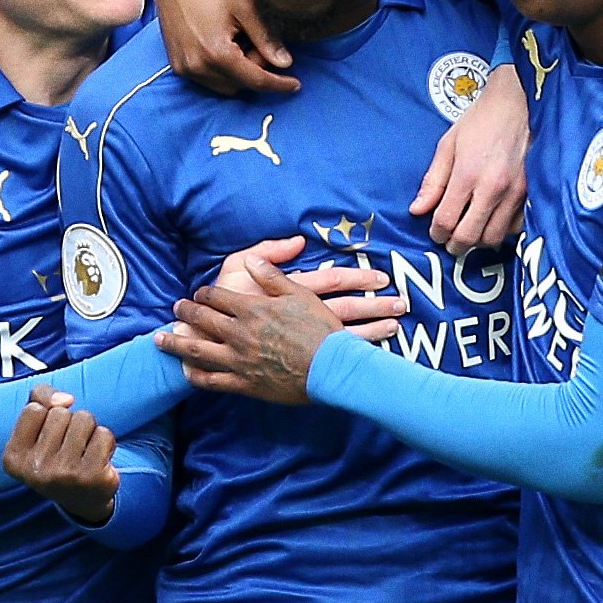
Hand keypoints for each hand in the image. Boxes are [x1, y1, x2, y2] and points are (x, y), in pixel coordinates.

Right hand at [1, 385, 119, 522]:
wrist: (84, 499)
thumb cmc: (57, 454)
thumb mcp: (37, 425)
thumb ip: (40, 397)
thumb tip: (66, 399)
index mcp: (13, 458)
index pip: (34, 409)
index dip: (47, 416)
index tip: (48, 440)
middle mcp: (35, 470)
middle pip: (60, 413)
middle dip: (69, 423)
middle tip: (69, 448)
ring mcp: (64, 475)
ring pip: (84, 419)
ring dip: (88, 430)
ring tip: (83, 452)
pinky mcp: (93, 476)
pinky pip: (104, 434)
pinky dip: (106, 441)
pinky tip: (99, 460)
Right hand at [152, 0, 299, 95]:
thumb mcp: (245, 7)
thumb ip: (266, 38)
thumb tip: (285, 63)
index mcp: (217, 53)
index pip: (256, 80)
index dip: (279, 84)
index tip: (295, 85)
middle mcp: (198, 67)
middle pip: (240, 85)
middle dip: (255, 71)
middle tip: (257, 44)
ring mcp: (185, 69)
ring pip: (225, 87)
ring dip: (239, 73)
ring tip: (239, 43)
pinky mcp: (178, 66)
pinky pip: (208, 81)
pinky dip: (222, 72)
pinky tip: (224, 48)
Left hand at [158, 263, 341, 403]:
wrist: (332, 369)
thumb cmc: (320, 330)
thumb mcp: (300, 295)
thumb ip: (273, 276)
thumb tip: (253, 262)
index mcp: (252, 309)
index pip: (216, 296)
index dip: (204, 293)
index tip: (199, 293)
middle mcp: (239, 334)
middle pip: (201, 319)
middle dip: (185, 311)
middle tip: (176, 308)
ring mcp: (238, 360)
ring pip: (196, 350)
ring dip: (175, 342)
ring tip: (161, 339)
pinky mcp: (244, 384)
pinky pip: (211, 381)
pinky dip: (194, 375)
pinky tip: (186, 370)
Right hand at [215, 238, 406, 341]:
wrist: (200, 339)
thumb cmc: (220, 299)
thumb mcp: (235, 266)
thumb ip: (267, 252)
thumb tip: (298, 240)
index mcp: (287, 292)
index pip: (331, 281)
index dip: (357, 277)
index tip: (382, 276)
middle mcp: (295, 316)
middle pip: (344, 310)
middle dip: (374, 307)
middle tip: (403, 304)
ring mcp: (295, 340)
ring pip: (339, 338)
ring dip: (370, 332)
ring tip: (396, 328)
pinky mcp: (292, 360)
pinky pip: (325, 361)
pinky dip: (349, 358)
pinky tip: (369, 359)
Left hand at [410, 63, 527, 254]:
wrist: (519, 103)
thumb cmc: (481, 120)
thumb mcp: (448, 144)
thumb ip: (433, 180)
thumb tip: (417, 209)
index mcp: (468, 173)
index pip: (447, 220)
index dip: (437, 233)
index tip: (435, 233)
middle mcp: (494, 188)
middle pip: (471, 236)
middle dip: (456, 245)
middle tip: (450, 243)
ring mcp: (516, 193)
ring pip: (494, 237)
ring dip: (478, 241)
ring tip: (470, 232)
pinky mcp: (532, 193)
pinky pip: (515, 227)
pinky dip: (501, 230)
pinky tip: (492, 221)